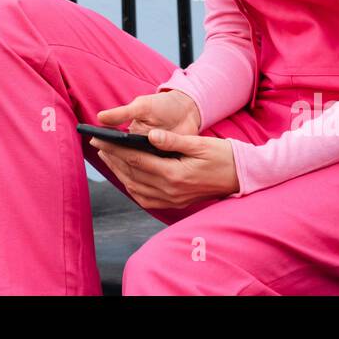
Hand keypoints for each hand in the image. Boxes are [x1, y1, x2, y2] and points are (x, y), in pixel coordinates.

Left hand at [88, 92, 238, 207]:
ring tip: (107, 157)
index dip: (115, 149)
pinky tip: (126, 176)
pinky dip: (132, 186)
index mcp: (175, 174)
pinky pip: (145, 198)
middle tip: (97, 145)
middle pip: (132, 174)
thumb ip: (172, 141)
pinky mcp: (174, 203)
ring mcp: (172, 200)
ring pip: (135, 188)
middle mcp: (170, 191)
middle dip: (112, 159)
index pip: (136, 160)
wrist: (241, 176)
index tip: (99, 138)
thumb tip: (150, 135)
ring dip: (119, 173)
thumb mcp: (199, 143)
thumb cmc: (223, 155)